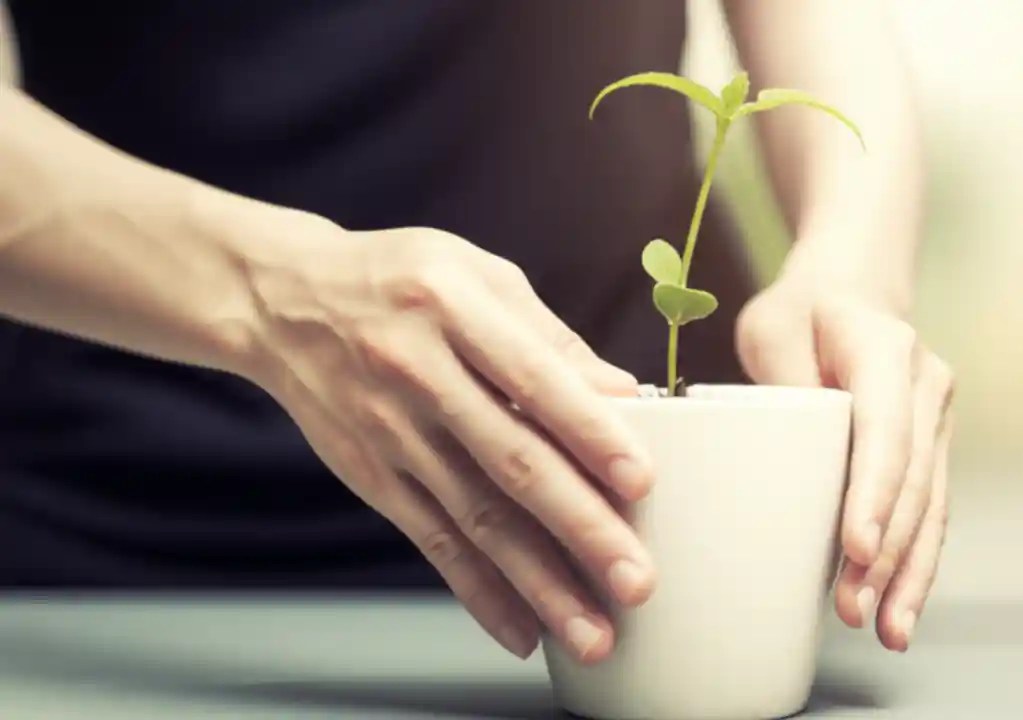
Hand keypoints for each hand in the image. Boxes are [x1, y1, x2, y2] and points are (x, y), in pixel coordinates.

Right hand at [240, 218, 655, 662]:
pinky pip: (434, 543)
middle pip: (509, 462)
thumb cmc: (399, 281)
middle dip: (578, 528)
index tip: (640, 480)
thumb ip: (550, 336)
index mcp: (453, 309)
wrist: (281, 304)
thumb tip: (622, 393)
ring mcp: (393, 434)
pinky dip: (480, 593)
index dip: (589, 432)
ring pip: (476, 519)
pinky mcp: (375, 478)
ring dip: (539, 582)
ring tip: (591, 632)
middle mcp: (419, 374)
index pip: (533, 378)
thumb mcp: (476, 275)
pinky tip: (523, 632)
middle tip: (633, 579)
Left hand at [736, 268, 953, 651]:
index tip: (857, 550)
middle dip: (889, 553)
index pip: (886, 430)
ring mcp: (936, 420)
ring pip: (932, 507)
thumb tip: (789, 455)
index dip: (874, 494)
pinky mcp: (929, 450)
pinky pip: (929, 512)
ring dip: (910, 574)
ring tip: (888, 631)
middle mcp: (927, 387)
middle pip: (914, 481)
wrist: (852, 288)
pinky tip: (900, 610)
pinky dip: (915, 563)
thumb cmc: (800, 310)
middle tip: (855, 611)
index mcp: (888, 350)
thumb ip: (782, 379)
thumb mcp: (772, 327)